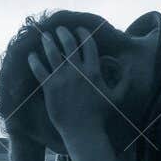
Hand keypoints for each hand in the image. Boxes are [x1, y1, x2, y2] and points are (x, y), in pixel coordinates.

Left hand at [27, 26, 119, 144]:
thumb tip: (130, 68)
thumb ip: (125, 81)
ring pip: (53, 53)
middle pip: (69, 44)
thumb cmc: (100, 116)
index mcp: (94, 70)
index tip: (78, 29)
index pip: (88, 45)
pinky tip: (31, 55)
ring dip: (47, 42)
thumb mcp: (117, 97)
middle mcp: (78, 71)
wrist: (83, 132)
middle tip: (59, 29)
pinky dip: (34, 61)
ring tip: (43, 35)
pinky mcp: (50, 88)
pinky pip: (39, 70)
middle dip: (63, 33)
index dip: (83, 34)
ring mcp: (63, 79)